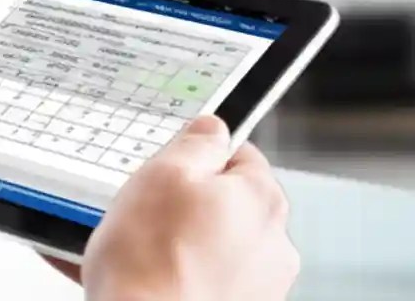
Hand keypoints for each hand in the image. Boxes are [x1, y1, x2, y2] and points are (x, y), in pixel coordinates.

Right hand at [67, 116, 298, 300]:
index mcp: (261, 197)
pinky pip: (207, 280)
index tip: (169, 171)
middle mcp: (273, 243)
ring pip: (215, 244)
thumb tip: (212, 129)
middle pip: (226, 202)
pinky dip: (182, 276)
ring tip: (141, 253)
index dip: (197, 159)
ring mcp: (259, 285)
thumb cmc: (151, 262)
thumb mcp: (164, 173)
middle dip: (189, 205)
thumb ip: (196, 142)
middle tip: (147, 214)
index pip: (237, 154)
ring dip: (184, 243)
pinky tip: (150, 278)